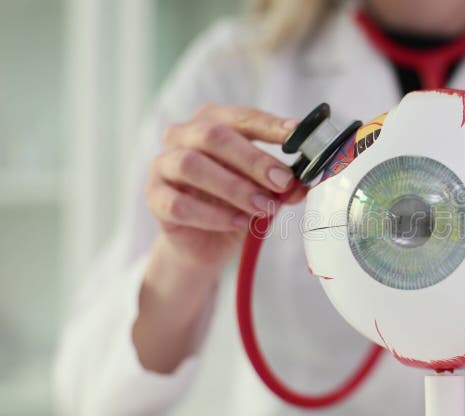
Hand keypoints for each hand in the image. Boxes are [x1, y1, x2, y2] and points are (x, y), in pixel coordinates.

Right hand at [147, 103, 305, 273]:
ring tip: (264, 208)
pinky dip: (214, 215)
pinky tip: (240, 223)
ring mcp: (163, 164)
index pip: (242, 116)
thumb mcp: (265, 191)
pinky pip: (180, 204)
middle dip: (253, 159)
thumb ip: (282, 185)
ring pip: (191, 166)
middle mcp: (183, 135)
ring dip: (234, 188)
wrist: (205, 242)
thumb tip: (302, 184)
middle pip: (214, 135)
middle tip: (282, 182)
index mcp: (213, 121)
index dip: (270, 125)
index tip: (298, 136)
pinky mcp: (154, 197)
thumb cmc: (235, 203)